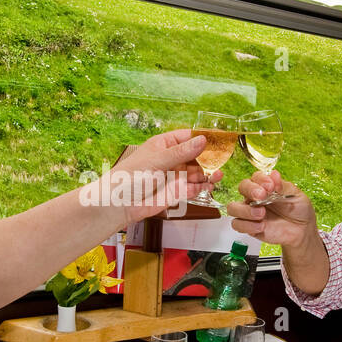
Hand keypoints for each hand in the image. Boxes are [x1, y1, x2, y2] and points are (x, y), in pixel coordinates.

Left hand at [101, 128, 215, 225]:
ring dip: (208, 173)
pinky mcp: (176, 192)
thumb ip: (181, 152)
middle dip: (209, 158)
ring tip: (217, 175)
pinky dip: (202, 187)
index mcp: (163, 145)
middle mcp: (171, 159)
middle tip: (222, 160)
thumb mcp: (157, 160)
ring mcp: (174, 176)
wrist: (119, 204)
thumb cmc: (129, 176)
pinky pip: (193, 188)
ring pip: (197, 172)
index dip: (203, 137)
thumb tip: (202, 140)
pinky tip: (209, 186)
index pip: (187, 137)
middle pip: (196, 155)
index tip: (219, 139)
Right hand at [227, 170, 316, 245]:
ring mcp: (250, 212)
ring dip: (245, 210)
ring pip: (233, 207)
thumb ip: (282, 186)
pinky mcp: (249, 227)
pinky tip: (261, 226)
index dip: (261, 180)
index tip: (271, 186)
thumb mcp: (295, 195)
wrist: (302, 230)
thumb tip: (274, 174)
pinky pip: (237, 224)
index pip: (255, 177)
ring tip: (261, 214)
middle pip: (242, 187)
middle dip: (250, 190)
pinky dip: (247, 225)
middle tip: (262, 196)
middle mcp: (254, 197)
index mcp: (265, 186)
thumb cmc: (298, 210)